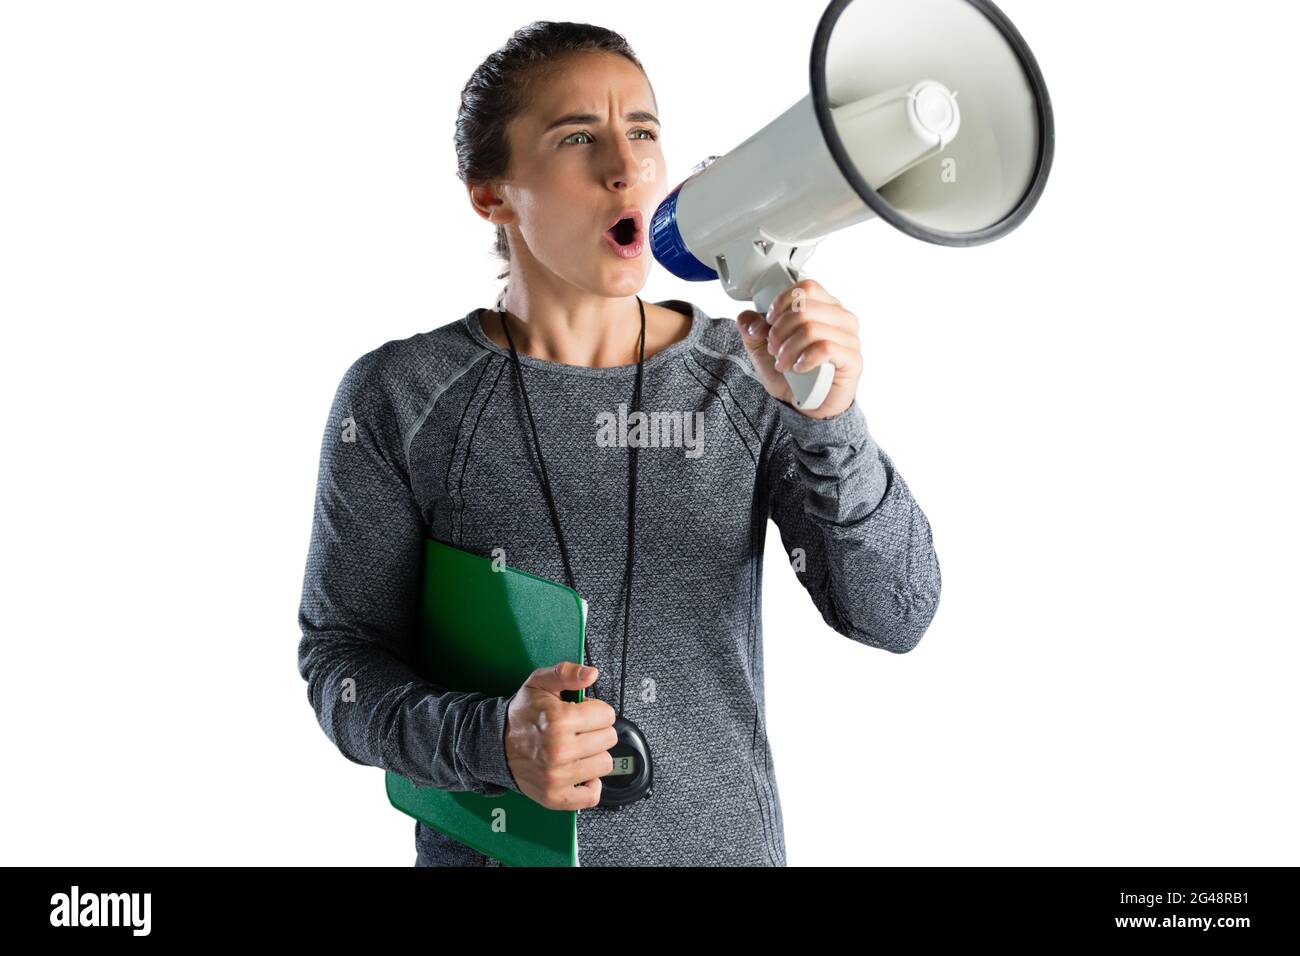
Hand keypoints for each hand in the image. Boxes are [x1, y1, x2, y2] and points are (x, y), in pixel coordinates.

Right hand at [503, 661, 616, 809]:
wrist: (496, 745)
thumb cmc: (522, 715)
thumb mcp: (539, 683)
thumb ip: (567, 673)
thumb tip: (591, 674)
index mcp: (558, 721)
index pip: (607, 715)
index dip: (596, 711)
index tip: (581, 713)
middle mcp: (559, 751)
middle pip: (609, 739)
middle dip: (596, 731)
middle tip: (577, 731)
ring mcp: (557, 777)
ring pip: (605, 764)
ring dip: (593, 756)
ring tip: (575, 749)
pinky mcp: (555, 797)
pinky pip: (592, 796)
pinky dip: (590, 784)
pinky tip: (579, 771)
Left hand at [735, 278, 861, 419]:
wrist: (806, 407)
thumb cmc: (792, 375)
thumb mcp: (763, 350)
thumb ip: (752, 330)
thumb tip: (746, 318)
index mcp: (825, 307)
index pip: (807, 288)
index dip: (782, 302)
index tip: (769, 321)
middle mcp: (841, 319)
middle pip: (804, 308)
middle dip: (779, 330)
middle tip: (773, 348)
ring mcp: (850, 339)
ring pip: (812, 328)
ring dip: (788, 347)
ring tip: (781, 363)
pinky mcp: (853, 360)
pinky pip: (826, 348)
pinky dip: (804, 358)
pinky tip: (797, 368)